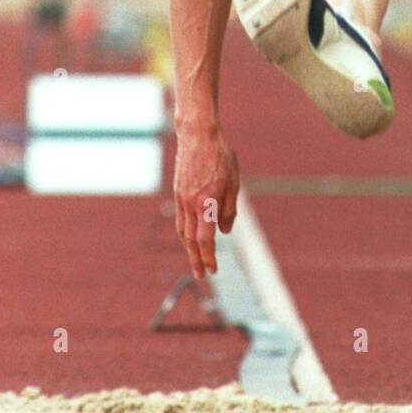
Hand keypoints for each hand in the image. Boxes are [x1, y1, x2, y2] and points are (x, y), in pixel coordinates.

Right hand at [174, 128, 238, 278]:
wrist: (197, 136)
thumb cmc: (220, 157)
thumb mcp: (233, 183)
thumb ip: (229, 209)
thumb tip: (224, 231)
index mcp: (205, 204)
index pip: (204, 239)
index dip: (208, 257)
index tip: (212, 270)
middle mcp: (190, 204)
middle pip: (190, 240)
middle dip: (196, 259)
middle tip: (201, 276)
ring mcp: (181, 198)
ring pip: (182, 230)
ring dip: (189, 249)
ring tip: (195, 260)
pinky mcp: (178, 191)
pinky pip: (180, 218)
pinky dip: (184, 232)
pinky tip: (189, 237)